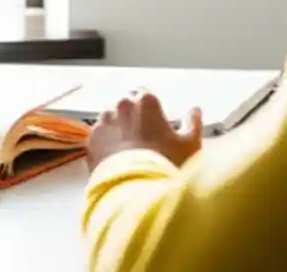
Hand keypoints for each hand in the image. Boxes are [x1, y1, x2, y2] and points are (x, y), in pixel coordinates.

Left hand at [86, 93, 202, 172]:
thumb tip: (194, 112)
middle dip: (135, 120)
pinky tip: (117, 159)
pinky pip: (99, 138)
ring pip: (112, 121)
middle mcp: (122, 107)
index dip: (154, 114)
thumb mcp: (190, 144)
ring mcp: (104, 122)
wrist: (136, 188)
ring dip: (119, 131)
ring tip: (130, 152)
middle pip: (128, 108)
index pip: (148, 99)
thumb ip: (193, 123)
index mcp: (146, 102)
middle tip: (145, 141)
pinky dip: (106, 145)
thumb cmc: (164, 165)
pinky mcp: (91, 140)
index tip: (158, 126)